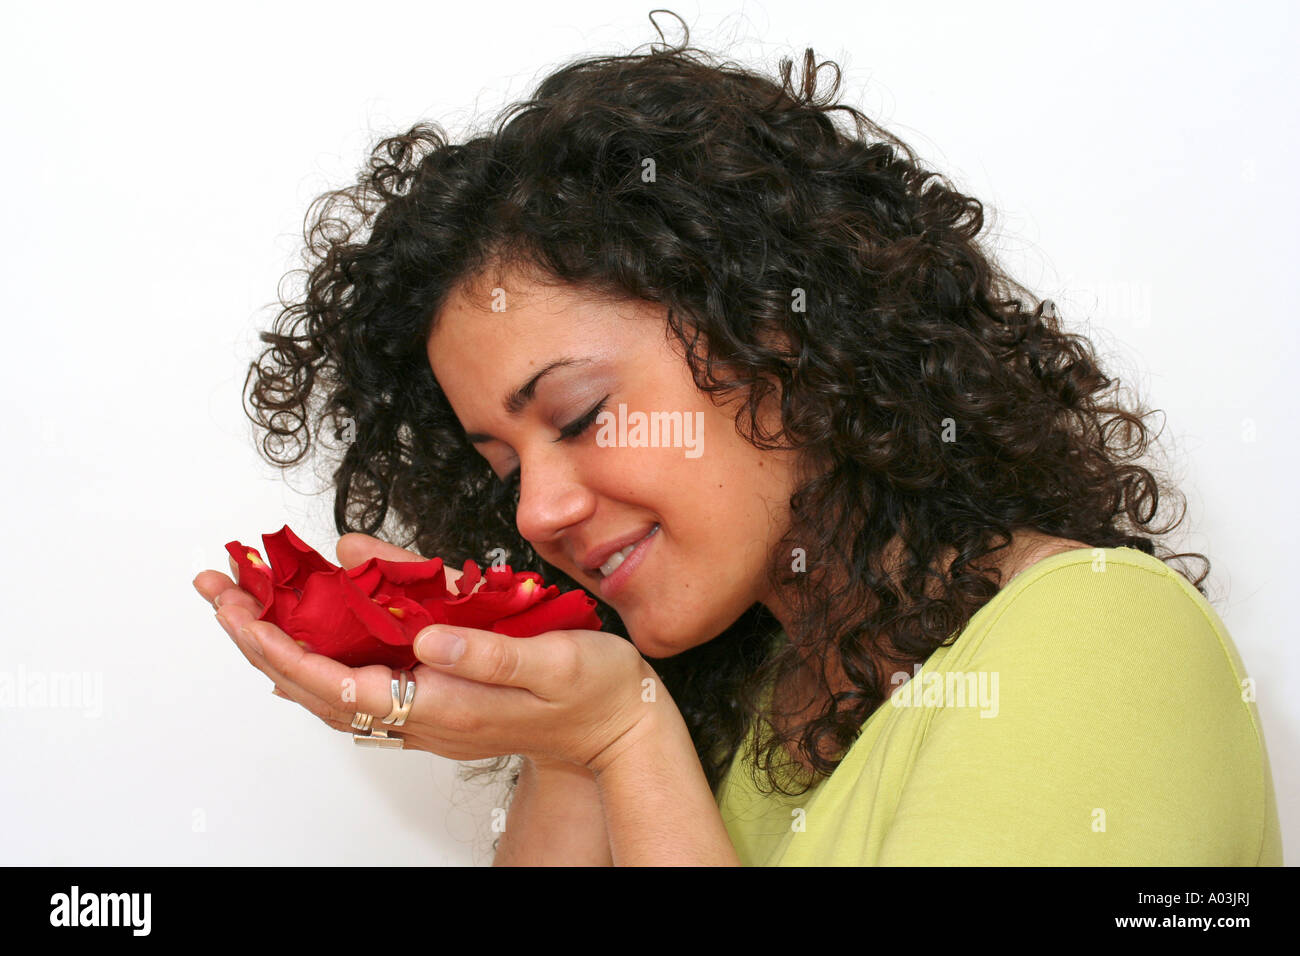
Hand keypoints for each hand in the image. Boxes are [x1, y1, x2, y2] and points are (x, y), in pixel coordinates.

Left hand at [193, 533, 659, 770]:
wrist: (617, 728)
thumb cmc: (592, 690)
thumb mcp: (553, 662)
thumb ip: (488, 654)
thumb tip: (424, 638)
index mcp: (444, 705)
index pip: (337, 682)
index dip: (282, 645)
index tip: (243, 608)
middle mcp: (424, 716)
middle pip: (316, 687)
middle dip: (260, 639)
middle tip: (219, 588)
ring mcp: (426, 714)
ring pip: (330, 688)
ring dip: (281, 647)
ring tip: (244, 603)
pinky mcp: (434, 701)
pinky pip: (359, 683)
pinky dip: (319, 655)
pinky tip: (305, 632)